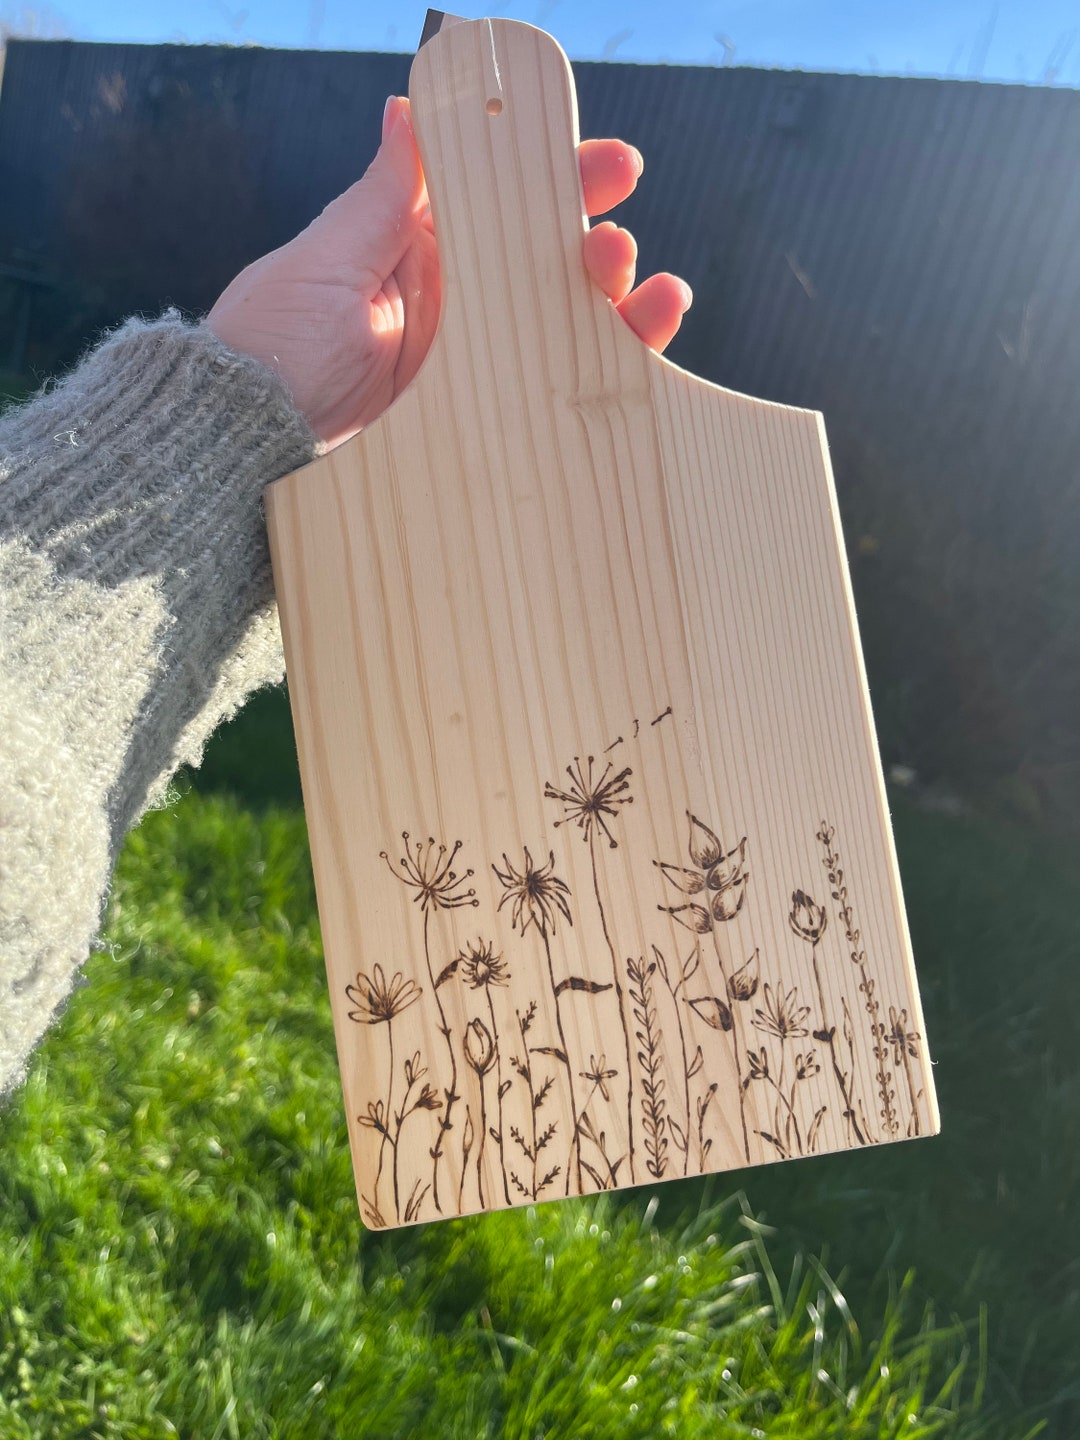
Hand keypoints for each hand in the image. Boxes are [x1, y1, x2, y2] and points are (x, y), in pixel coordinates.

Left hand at [207, 96, 692, 447]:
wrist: (252, 440)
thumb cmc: (275, 343)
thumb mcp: (327, 257)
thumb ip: (380, 194)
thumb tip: (408, 110)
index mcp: (413, 247)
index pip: (501, 200)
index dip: (557, 178)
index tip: (609, 164)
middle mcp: (453, 301)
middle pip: (545, 263)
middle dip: (595, 244)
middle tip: (616, 242)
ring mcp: (472, 360)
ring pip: (562, 324)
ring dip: (612, 305)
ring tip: (642, 291)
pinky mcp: (481, 412)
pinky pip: (551, 388)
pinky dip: (604, 371)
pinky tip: (640, 352)